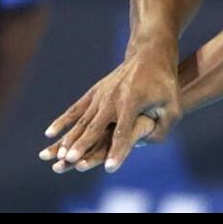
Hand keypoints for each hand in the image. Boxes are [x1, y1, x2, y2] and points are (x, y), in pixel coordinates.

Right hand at [39, 51, 180, 173]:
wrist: (149, 55)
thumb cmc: (164, 84)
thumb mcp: (173, 106)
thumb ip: (162, 128)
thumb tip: (143, 146)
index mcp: (132, 103)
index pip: (123, 133)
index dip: (117, 152)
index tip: (110, 168)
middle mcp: (113, 99)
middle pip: (96, 127)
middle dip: (83, 145)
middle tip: (70, 161)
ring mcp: (101, 95)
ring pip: (82, 120)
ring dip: (70, 138)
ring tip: (58, 156)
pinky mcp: (94, 92)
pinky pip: (75, 109)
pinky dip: (62, 121)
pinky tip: (49, 134)